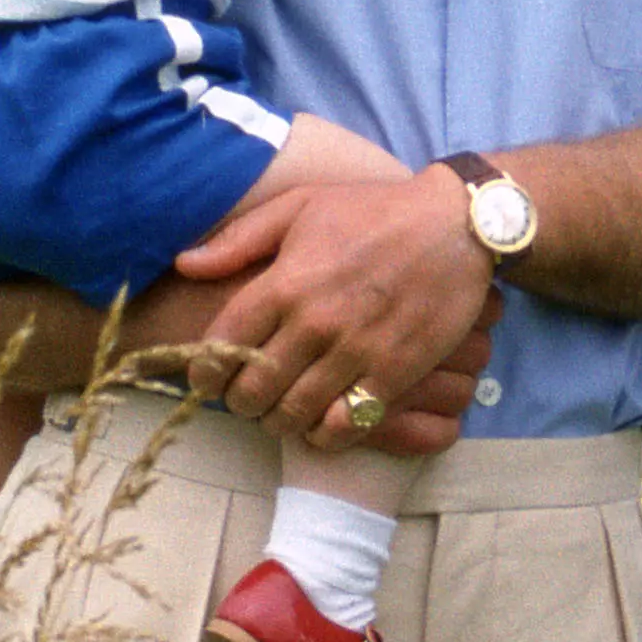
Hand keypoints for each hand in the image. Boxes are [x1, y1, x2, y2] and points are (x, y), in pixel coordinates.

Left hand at [173, 167, 495, 442]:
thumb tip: (185, 264)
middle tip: (245, 400)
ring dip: (278, 422)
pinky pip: (344, 424)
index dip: (203, 373)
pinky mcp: (394, 371)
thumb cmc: (373, 211)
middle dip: (239, 403)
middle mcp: (315, 321)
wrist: (456, 224)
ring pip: (294, 413)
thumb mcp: (300, 206)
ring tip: (280, 414)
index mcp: (286, 281)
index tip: (206, 380)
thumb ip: (240, 240)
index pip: (222, 345)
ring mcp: (356, 350)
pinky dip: (324, 434)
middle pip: (253, 389)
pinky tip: (322, 423)